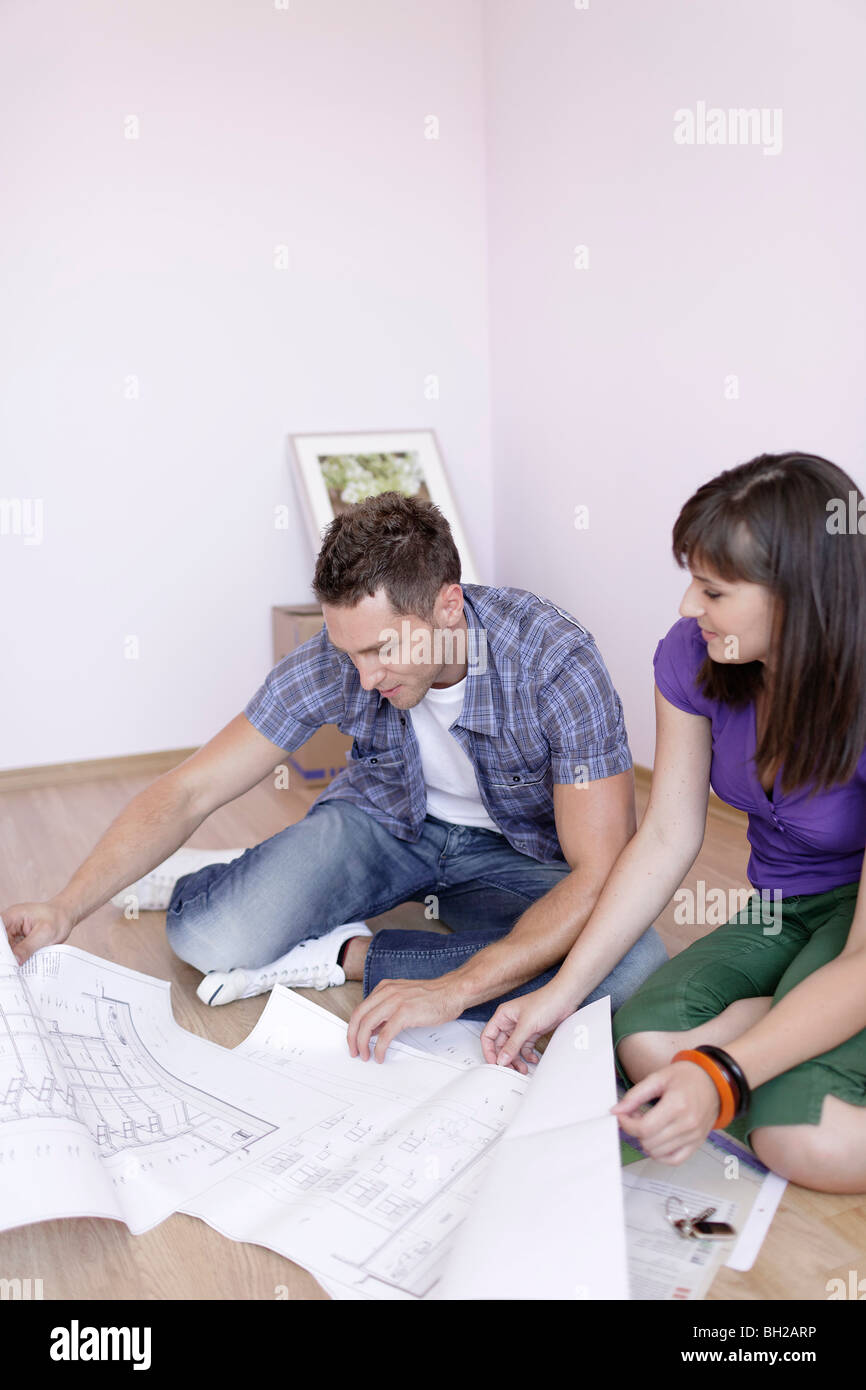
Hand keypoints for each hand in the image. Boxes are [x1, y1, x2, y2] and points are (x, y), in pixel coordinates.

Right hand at [2, 900, 73, 964]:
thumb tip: (15, 960)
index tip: (5, 959)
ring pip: (5, 950)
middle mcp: (9, 925)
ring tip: (15, 971)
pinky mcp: (18, 942)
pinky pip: (13, 953)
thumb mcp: (45, 933)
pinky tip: (20, 969)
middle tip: (12, 968)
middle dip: (4, 956)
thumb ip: (28, 946)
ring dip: (10, 960)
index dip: (1, 946)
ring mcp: (13, 934)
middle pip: (1, 943)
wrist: (66, 916)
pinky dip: (16, 960)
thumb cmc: (57, 919)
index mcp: (12, 917)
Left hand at [347, 975, 467, 1063]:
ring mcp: (395, 1001)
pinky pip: (385, 1034)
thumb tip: (374, 1029)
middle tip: (354, 1051)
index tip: (353, 1041)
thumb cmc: (433, 997)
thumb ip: (387, 1011)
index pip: (360, 1008)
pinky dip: (379, 1047)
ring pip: (367, 1025)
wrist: (452, 991)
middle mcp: (387, 992)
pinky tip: (380, 1055)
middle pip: (359, 1016)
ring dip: (363, 1044)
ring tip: (366, 1055)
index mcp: (385, 988)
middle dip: (352, 1037)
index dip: (353, 1027)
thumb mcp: (403, 999)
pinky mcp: (405, 1013)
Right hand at [481, 980, 577, 1072]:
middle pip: (501, 1045)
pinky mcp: (532, 1031)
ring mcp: (521, 1027)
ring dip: (517, 1059)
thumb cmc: (545, 1002)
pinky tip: (533, 1059)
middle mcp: (510, 1022)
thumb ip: (513, 1044)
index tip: (495, 1063)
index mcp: (503, 1016)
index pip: (488, 1036)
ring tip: (522, 1068)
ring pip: (514, 1048)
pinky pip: (525, 1047)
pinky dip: (528, 1055)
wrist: (565, 998)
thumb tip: (502, 1059)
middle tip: (510, 1069)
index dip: (489, 1051)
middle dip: (505, 1058)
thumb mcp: (526, 1025)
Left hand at [611, 1060, 720, 1163]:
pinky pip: (674, 1160)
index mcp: (677, 1105)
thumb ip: (635, 1095)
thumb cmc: (688, 1077)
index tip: (623, 1115)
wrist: (714, 1082)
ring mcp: (694, 1136)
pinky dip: (661, 1154)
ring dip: (647, 1141)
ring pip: (658, 1153)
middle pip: (649, 1142)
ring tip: (649, 1124)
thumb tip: (617, 1110)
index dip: (627, 1124)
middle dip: (635, 1130)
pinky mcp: (697, 1143)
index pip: (644, 1128)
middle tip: (636, 1116)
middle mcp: (687, 1124)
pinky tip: (658, 1139)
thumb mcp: (658, 1078)